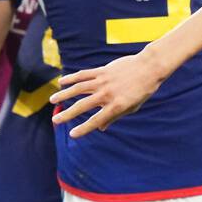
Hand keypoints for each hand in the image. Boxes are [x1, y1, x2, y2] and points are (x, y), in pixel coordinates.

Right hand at [49, 50, 165, 137]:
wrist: (149, 67)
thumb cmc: (142, 90)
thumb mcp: (133, 107)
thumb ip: (116, 116)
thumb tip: (101, 128)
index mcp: (116, 106)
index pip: (96, 120)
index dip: (84, 129)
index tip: (73, 134)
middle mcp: (107, 94)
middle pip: (83, 106)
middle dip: (68, 114)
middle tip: (56, 121)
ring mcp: (103, 81)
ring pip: (78, 88)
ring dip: (64, 94)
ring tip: (52, 100)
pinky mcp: (102, 71)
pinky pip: (83, 74)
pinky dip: (71, 78)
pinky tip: (61, 81)